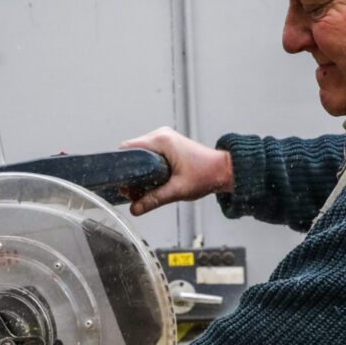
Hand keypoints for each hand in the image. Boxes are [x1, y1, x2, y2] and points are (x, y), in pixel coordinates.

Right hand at [119, 127, 233, 216]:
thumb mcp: (177, 190)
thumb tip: (135, 209)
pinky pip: (150, 154)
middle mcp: (161, 135)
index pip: (128, 148)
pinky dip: (147, 167)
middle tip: (131, 190)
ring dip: (139, 170)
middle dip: (131, 171)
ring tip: (141, 188)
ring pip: (141, 154)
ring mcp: (165, 138)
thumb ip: (154, 199)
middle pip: (133, 151)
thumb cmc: (206, 175)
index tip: (121, 182)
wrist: (224, 169)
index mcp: (161, 140)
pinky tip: (150, 181)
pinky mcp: (169, 145)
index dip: (122, 165)